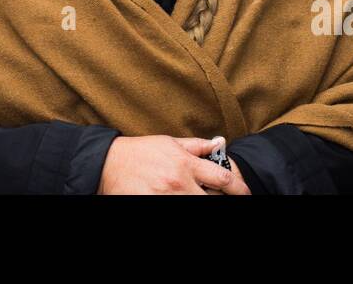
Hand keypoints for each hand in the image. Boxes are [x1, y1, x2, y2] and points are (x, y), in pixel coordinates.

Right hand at [97, 136, 250, 194]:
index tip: (246, 194)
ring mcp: (166, 198)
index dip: (240, 189)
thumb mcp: (168, 142)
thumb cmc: (139, 152)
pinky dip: (182, 205)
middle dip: (221, 200)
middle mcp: (179, 183)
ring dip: (200, 202)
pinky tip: (182, 200)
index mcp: (185, 164)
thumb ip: (196, 146)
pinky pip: (175, 210)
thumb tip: (219, 143)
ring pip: (196, 206)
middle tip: (221, 198)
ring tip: (197, 197)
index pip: (222, 178)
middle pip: (212, 200)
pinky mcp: (154, 206)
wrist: (107, 164)